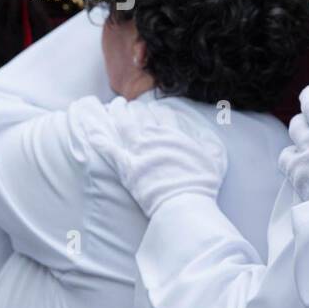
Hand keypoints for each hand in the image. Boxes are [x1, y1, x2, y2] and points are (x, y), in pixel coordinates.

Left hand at [89, 100, 227, 216]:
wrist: (184, 203)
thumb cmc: (202, 182)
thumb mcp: (216, 156)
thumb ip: (209, 139)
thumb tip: (202, 129)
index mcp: (174, 133)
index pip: (162, 112)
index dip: (156, 109)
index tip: (153, 110)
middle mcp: (154, 137)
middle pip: (140, 113)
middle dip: (135, 107)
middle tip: (130, 104)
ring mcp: (137, 151)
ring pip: (123, 123)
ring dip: (117, 111)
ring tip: (115, 106)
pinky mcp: (125, 166)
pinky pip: (107, 147)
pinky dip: (98, 137)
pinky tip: (92, 129)